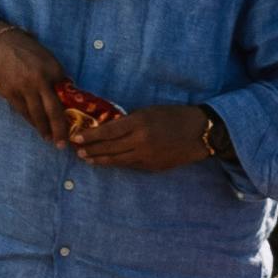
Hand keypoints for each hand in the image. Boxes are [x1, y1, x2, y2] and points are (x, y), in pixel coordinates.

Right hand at [0, 16, 84, 144]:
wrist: (0, 45)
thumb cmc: (28, 52)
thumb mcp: (49, 59)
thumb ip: (58, 77)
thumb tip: (70, 94)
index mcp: (52, 71)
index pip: (65, 96)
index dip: (70, 112)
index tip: (75, 126)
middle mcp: (38, 81)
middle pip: (52, 111)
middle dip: (58, 129)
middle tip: (62, 144)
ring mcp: (22, 88)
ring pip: (35, 114)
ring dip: (43, 129)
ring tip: (49, 138)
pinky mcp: (9, 93)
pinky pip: (22, 111)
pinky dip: (30, 121)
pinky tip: (36, 127)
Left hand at [66, 100, 228, 175]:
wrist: (200, 133)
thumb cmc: (175, 116)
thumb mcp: (150, 111)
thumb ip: (130, 120)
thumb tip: (111, 127)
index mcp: (139, 123)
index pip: (108, 131)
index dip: (90, 136)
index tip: (77, 138)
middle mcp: (140, 141)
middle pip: (109, 148)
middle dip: (91, 150)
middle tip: (77, 151)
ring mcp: (146, 156)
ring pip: (117, 160)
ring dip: (100, 159)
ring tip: (87, 159)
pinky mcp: (152, 167)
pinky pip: (130, 165)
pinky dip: (117, 163)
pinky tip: (108, 162)